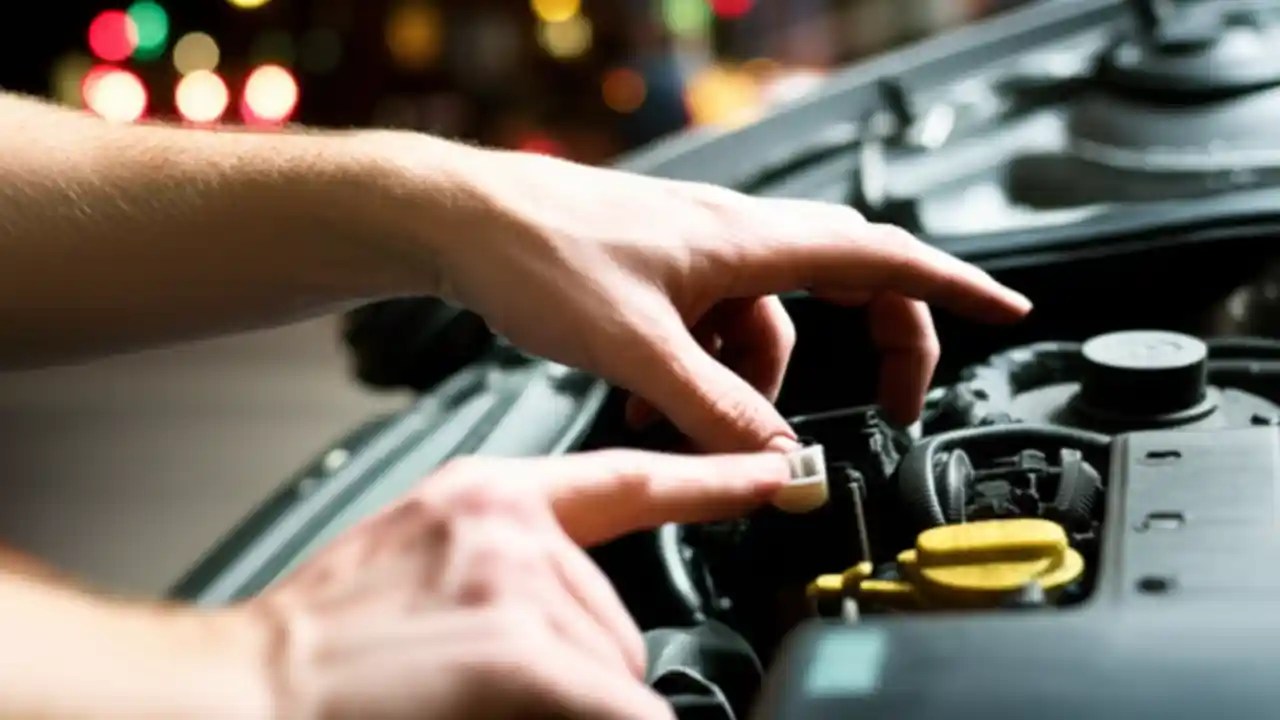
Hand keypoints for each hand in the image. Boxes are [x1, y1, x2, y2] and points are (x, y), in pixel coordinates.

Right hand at [244, 450, 787, 719]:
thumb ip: (510, 568)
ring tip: (473, 698)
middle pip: (620, 617)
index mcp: (488, 497)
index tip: (777, 470)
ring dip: (570, 703)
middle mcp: (513, 528)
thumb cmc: (327, 641)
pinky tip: (524, 705)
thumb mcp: (423, 563)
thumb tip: (568, 612)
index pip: (629, 478)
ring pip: (617, 671)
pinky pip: (622, 706)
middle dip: (585, 670)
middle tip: (490, 684)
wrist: (250, 692)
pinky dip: (606, 719)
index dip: (711, 479)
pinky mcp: (524, 654)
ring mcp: (521, 586)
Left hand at [421, 147, 1031, 451]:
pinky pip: (716, 327)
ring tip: (689, 425)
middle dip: (871, 349)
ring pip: (769, 323)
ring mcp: (701, 251)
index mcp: (747, 240)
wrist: (465, 221)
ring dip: (750, 383)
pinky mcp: (666, 270)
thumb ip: (714, 408)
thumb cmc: (540, 255)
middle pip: (843, 287)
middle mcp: (735, 237)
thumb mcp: (636, 348)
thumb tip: (778, 458)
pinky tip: (653, 402)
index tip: (1006, 311)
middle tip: (884, 408)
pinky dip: (705, 372)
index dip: (952, 287)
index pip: (880, 256)